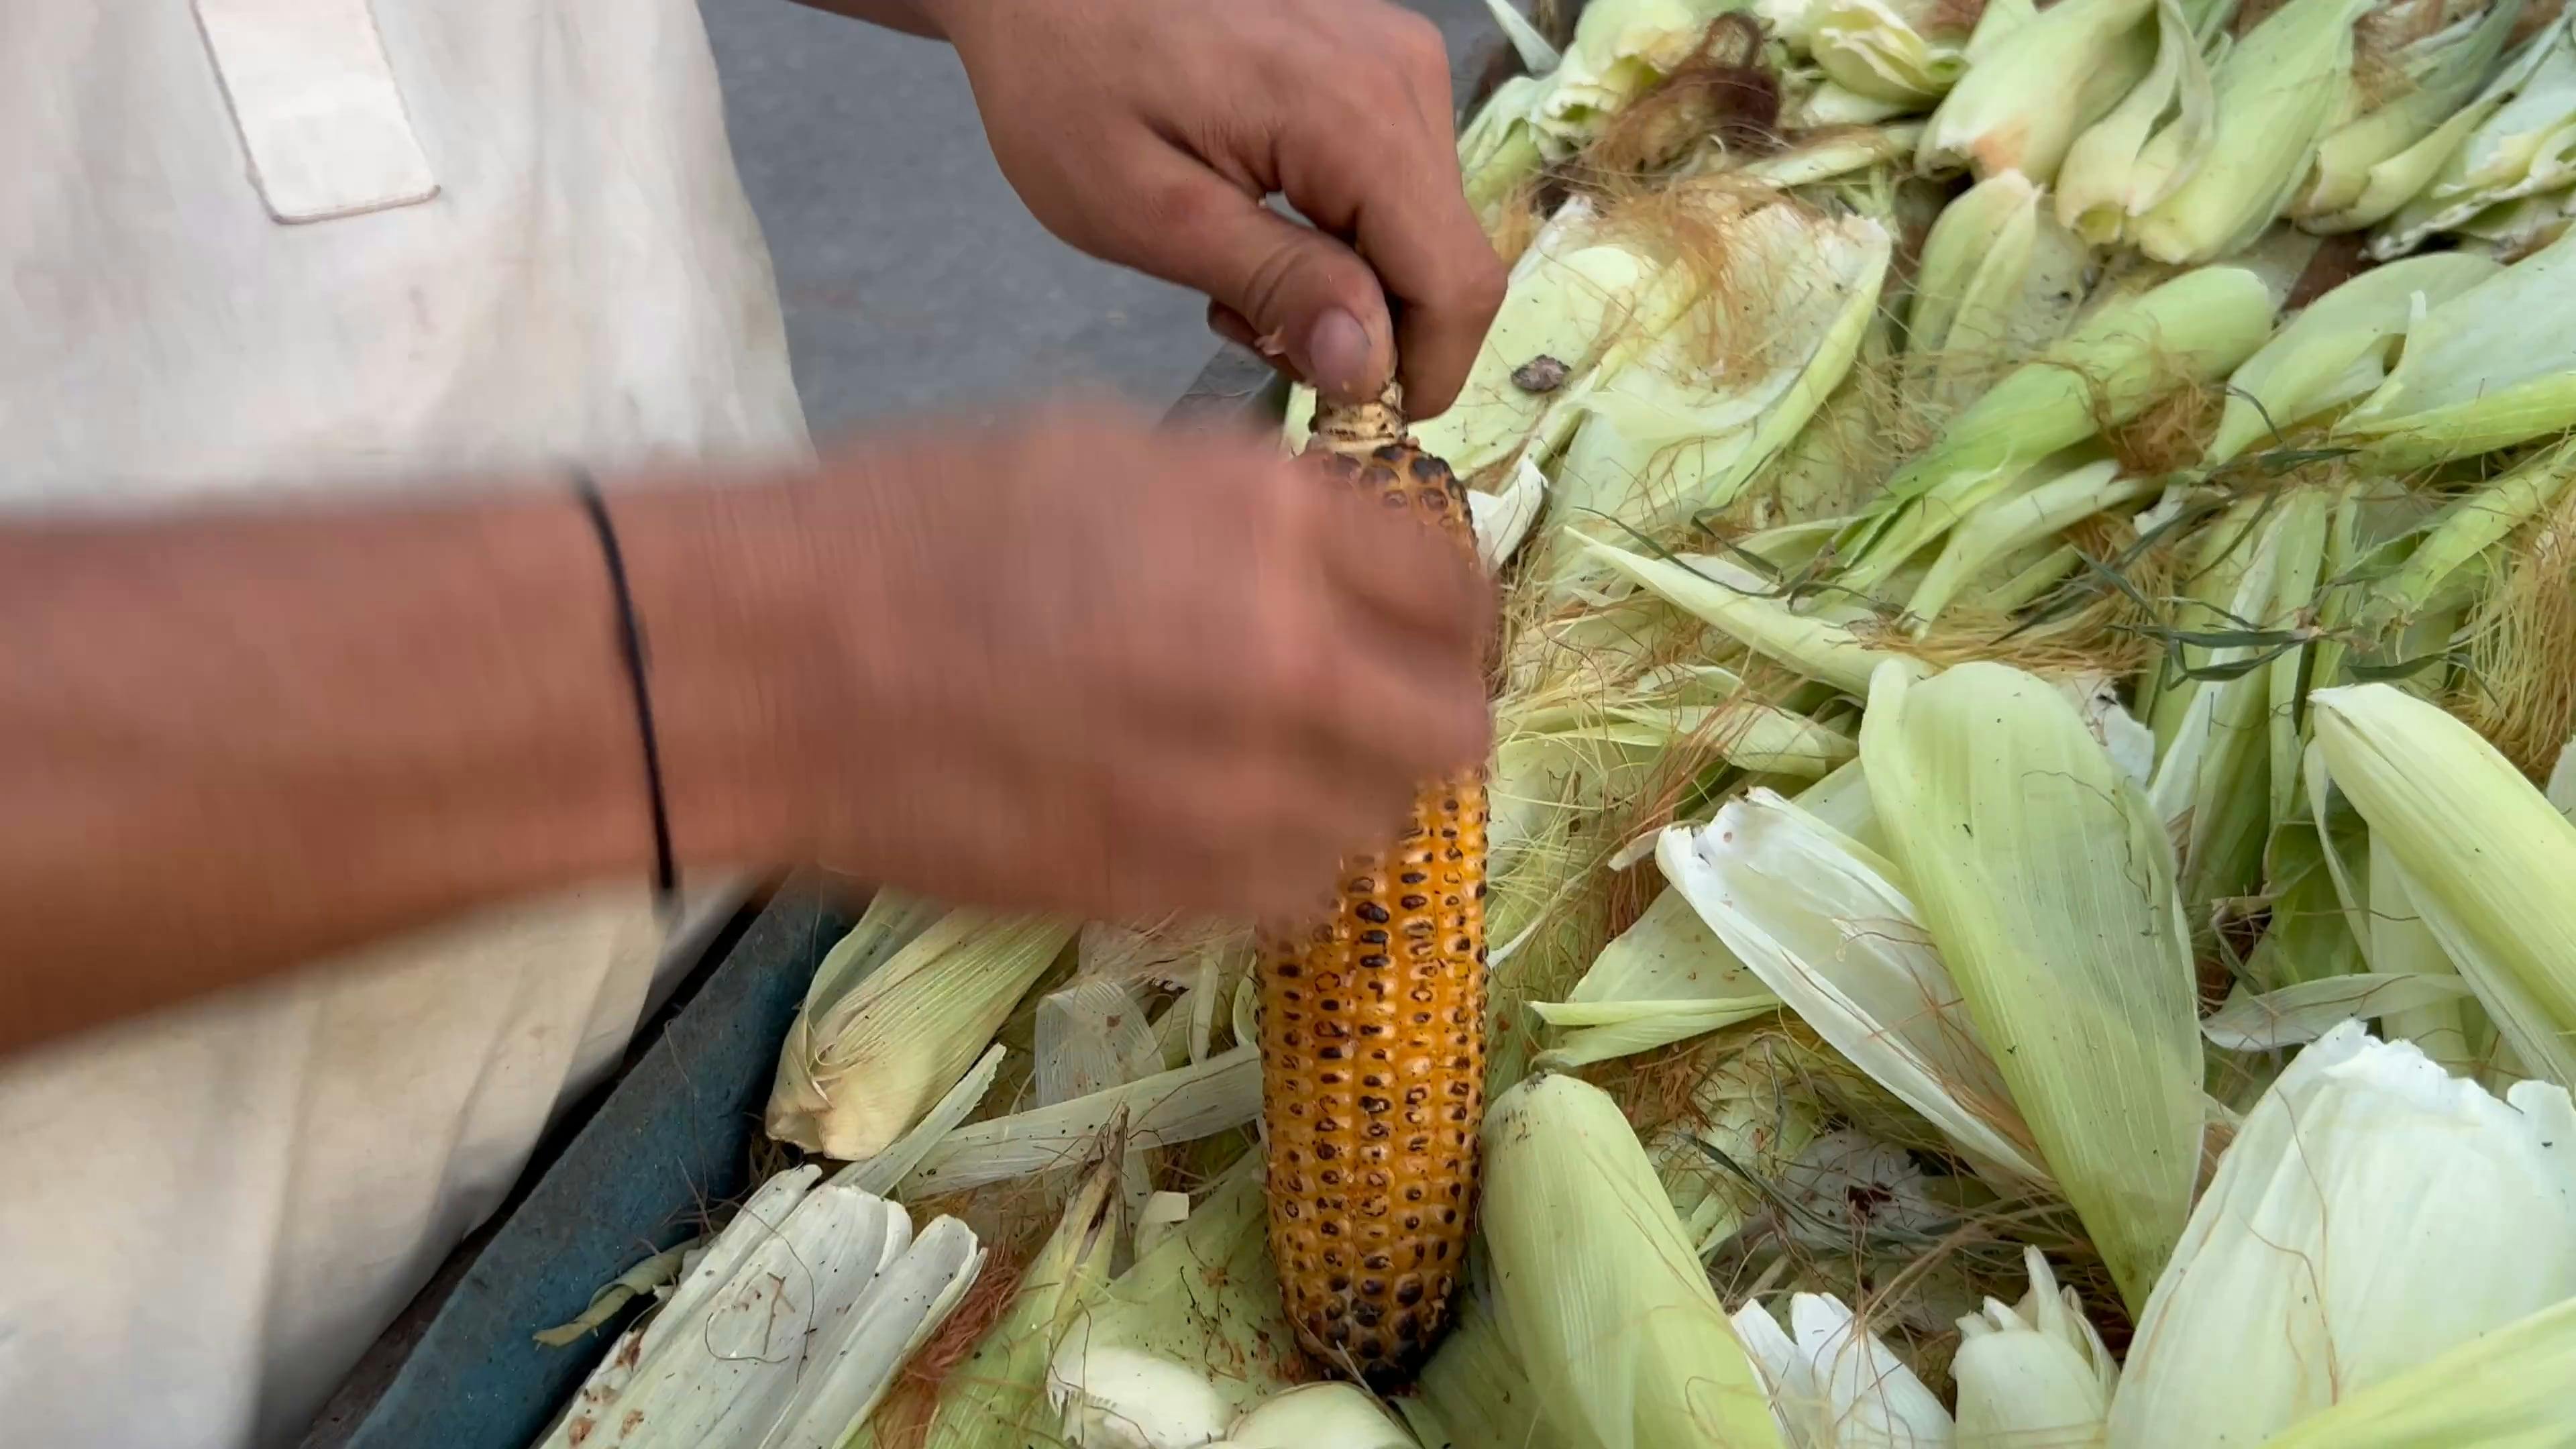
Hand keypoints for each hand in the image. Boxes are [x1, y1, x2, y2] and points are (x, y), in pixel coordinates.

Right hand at [637, 400, 1494, 923]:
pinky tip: (1211, 817)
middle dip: (1426, 710)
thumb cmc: (914, 526)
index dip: (1445, 607)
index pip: (1452, 585)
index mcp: (1271, 526)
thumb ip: (1256, 509)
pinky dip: (1280, 862)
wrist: (775, 666)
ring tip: (1271, 760)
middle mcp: (1284, 662)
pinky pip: (1295, 893)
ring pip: (1382, 823)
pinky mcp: (1172, 895)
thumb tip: (1343, 551)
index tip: (1419, 621)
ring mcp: (1233, 796)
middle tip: (1371, 702)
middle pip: (1452, 725)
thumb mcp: (1110, 453)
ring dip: (1353, 791)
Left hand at [921, 0, 1506, 416]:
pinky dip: (1342, 238)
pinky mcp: (1383, 70)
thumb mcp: (1151, 214)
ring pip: (1425, 237)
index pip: (1458, 286)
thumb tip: (1371, 367)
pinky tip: (1259, 226)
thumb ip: (1275, 286)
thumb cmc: (1070, 89)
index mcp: (1358, 116)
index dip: (1416, 375)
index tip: (1333, 409)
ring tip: (1236, 272)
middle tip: (1247, 327)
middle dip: (1367, 334)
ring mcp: (1401, 67)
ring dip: (1348, 289)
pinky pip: (1399, 192)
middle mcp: (1407, 80)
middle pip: (1448, 266)